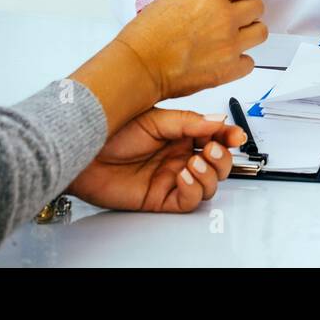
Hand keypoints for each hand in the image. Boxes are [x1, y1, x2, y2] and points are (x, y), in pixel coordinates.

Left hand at [67, 108, 246, 211]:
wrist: (83, 152)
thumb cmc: (110, 132)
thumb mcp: (154, 119)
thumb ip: (188, 122)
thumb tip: (217, 122)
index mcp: (179, 134)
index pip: (213, 137)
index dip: (228, 137)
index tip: (236, 135)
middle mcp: (178, 156)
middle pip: (217, 163)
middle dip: (221, 157)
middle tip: (211, 149)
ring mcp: (171, 178)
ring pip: (208, 184)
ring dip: (210, 174)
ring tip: (195, 162)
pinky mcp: (160, 198)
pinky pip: (188, 200)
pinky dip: (193, 190)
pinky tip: (184, 176)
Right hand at [116, 0, 266, 101]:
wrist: (139, 66)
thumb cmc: (147, 34)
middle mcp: (225, 17)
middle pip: (259, 6)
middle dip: (248, 10)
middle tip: (236, 15)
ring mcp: (229, 44)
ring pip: (261, 32)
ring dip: (249, 33)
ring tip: (234, 36)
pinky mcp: (229, 69)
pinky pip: (250, 61)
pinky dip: (240, 61)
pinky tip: (226, 57)